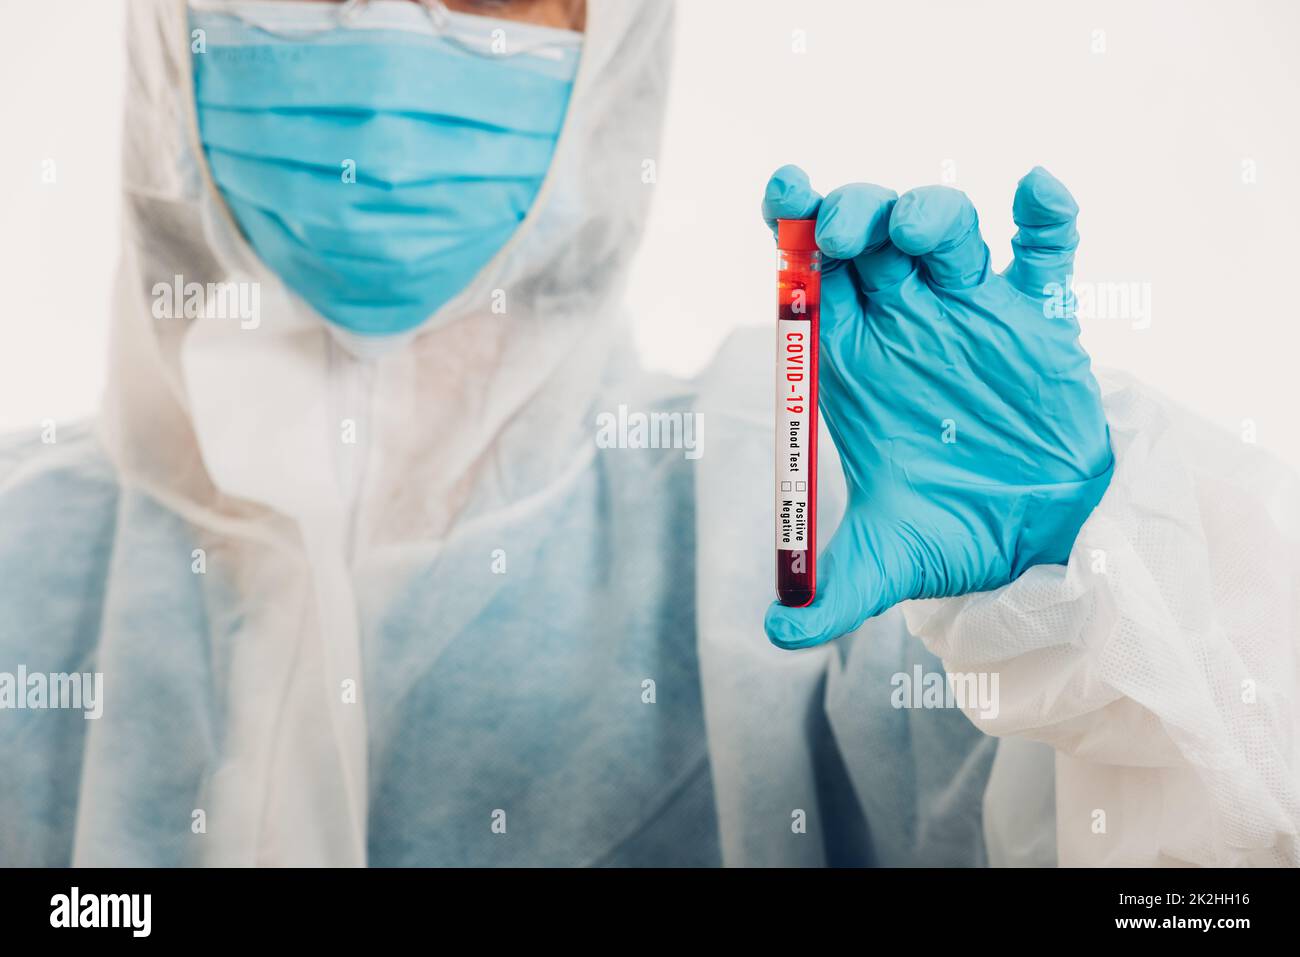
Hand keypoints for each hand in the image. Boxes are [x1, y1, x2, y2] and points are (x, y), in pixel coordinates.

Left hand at [762, 166, 1113, 648]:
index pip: (810, 280)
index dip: (792, 228)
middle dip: (851, 217)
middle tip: (842, 236)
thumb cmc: (955, 535)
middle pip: (868, 239)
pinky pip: (1048, 255)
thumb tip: (775, 635)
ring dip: (930, 216)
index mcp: (854, 362)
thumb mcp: (889, 566)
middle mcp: (908, 324)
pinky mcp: (1042, 321)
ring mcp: (975, 314)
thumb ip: (832, 593)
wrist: (1042, 540)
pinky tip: (1038, 195)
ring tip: (916, 237)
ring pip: (947, 232)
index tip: (783, 194)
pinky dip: (1048, 218)